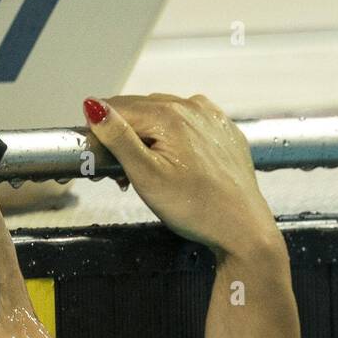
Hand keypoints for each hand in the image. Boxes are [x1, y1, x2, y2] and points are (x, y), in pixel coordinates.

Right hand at [83, 93, 279, 258]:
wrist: (244, 231)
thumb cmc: (197, 209)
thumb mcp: (146, 176)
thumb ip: (118, 138)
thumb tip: (93, 106)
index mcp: (170, 114)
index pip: (117, 109)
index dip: (103, 134)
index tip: (103, 161)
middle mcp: (193, 107)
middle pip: (142, 110)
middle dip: (127, 137)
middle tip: (125, 175)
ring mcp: (213, 118)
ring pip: (166, 117)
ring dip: (151, 138)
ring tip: (153, 174)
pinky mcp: (226, 132)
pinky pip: (191, 126)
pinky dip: (177, 140)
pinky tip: (179, 167)